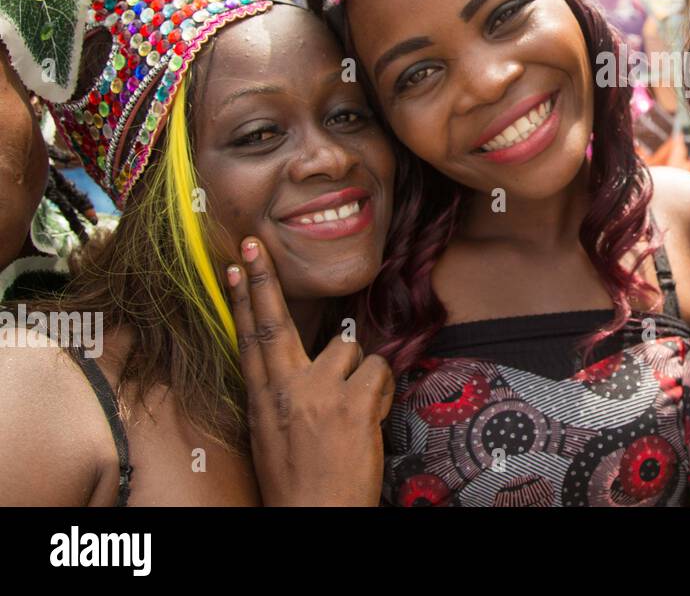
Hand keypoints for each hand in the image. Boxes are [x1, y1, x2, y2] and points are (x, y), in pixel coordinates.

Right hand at [225, 237, 393, 505]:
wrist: (315, 517)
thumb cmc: (299, 481)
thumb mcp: (271, 434)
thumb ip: (281, 392)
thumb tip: (295, 362)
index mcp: (262, 400)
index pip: (249, 340)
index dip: (243, 301)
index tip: (236, 268)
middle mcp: (285, 391)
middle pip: (274, 324)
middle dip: (263, 281)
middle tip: (254, 243)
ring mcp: (318, 394)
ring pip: (347, 349)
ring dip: (359, 375)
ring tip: (352, 413)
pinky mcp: (351, 403)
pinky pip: (378, 370)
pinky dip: (383, 391)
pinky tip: (371, 418)